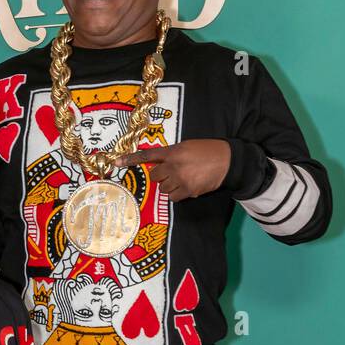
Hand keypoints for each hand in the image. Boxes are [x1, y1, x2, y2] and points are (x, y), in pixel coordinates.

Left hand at [112, 139, 231, 200]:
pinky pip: (174, 197)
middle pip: (155, 176)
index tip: (117, 162)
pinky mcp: (188, 191)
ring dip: (170, 186)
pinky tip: (188, 186)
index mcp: (173, 151)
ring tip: (184, 179)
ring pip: (164, 188)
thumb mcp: (187, 146)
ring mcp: (181, 179)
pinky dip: (178, 194)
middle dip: (162, 176)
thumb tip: (161, 166)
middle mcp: (174, 165)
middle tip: (174, 173)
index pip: (148, 155)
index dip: (131, 159)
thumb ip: (172, 155)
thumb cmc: (207, 151)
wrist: (227, 160)